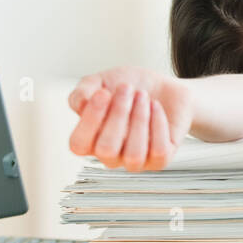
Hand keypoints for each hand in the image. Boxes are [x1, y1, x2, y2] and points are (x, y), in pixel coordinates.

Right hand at [67, 66, 193, 170]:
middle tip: (127, 88)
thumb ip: (82, 93)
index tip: (103, 92)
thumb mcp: (100, 82)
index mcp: (90, 140)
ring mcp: (135, 160)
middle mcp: (110, 155)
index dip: (90, 119)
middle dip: (118, 113)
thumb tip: (81, 106)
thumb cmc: (129, 87)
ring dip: (139, 119)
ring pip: (134, 154)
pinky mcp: (159, 159)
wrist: (163, 85)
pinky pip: (159, 151)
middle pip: (106, 149)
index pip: (79, 145)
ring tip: (143, 96)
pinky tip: (155, 106)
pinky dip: (158, 123)